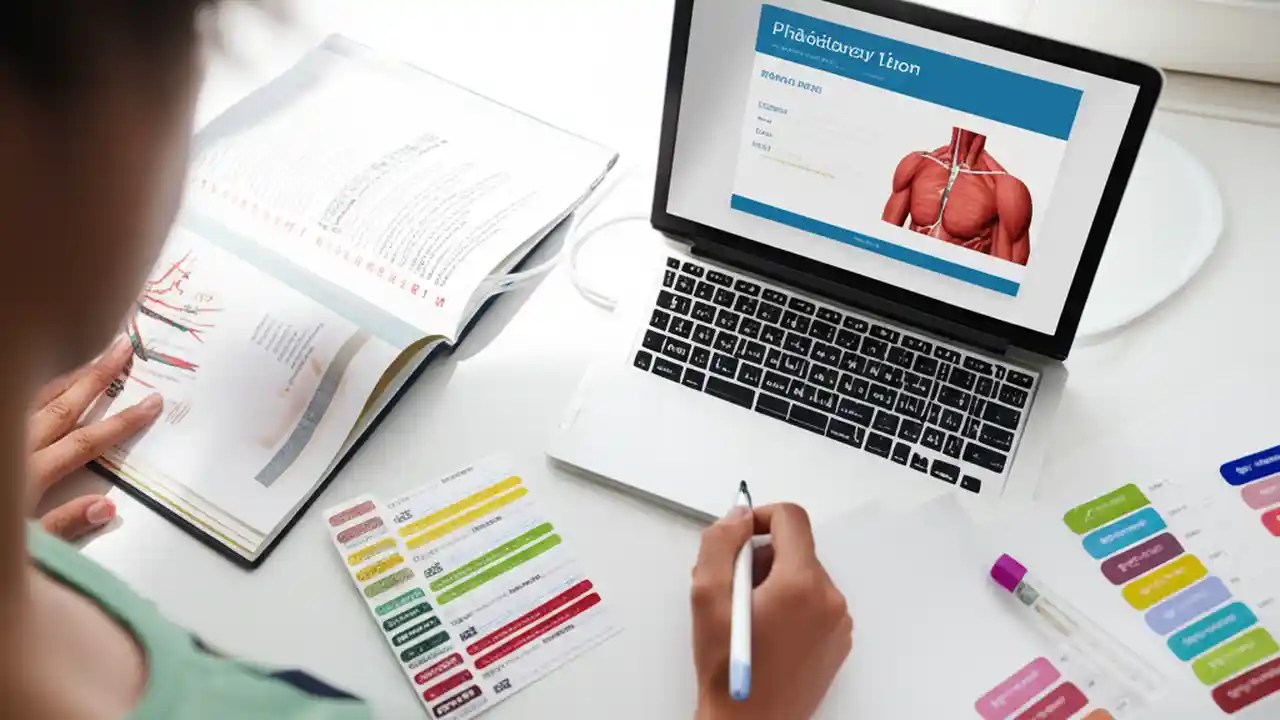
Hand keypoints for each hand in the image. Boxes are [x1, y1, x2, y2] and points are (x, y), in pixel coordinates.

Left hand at [26, 336, 161, 539]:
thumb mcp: (23, 545)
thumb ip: (60, 528)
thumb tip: (108, 507)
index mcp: (27, 476)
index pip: (86, 443)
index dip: (122, 423)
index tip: (152, 402)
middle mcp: (12, 446)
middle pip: (63, 405)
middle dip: (97, 377)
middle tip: (124, 348)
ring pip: (30, 394)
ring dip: (63, 373)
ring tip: (86, 350)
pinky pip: (5, 399)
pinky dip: (24, 383)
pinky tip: (33, 374)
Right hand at [691, 503, 851, 719]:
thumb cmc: (730, 671)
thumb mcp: (706, 596)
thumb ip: (720, 544)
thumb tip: (738, 518)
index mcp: (800, 584)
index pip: (791, 519)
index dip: (760, 516)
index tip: (740, 534)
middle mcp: (829, 599)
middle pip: (796, 549)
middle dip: (761, 559)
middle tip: (733, 589)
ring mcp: (838, 622)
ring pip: (804, 576)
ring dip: (774, 583)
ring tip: (747, 616)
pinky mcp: (838, 640)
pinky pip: (814, 602)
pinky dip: (790, 605)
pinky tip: (766, 631)